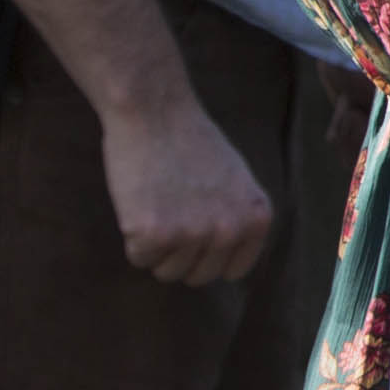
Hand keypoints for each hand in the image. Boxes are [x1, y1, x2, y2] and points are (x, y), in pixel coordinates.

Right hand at [99, 91, 274, 284]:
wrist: (156, 113)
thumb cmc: (190, 142)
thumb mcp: (237, 181)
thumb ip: (237, 219)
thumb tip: (229, 264)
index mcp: (256, 218)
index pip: (232, 270)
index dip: (208, 255)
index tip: (194, 231)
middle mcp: (230, 230)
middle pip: (198, 276)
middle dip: (180, 254)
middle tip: (170, 213)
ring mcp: (193, 234)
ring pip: (167, 272)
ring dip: (156, 247)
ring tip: (157, 204)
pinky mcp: (154, 234)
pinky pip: (139, 259)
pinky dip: (133, 238)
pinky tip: (140, 204)